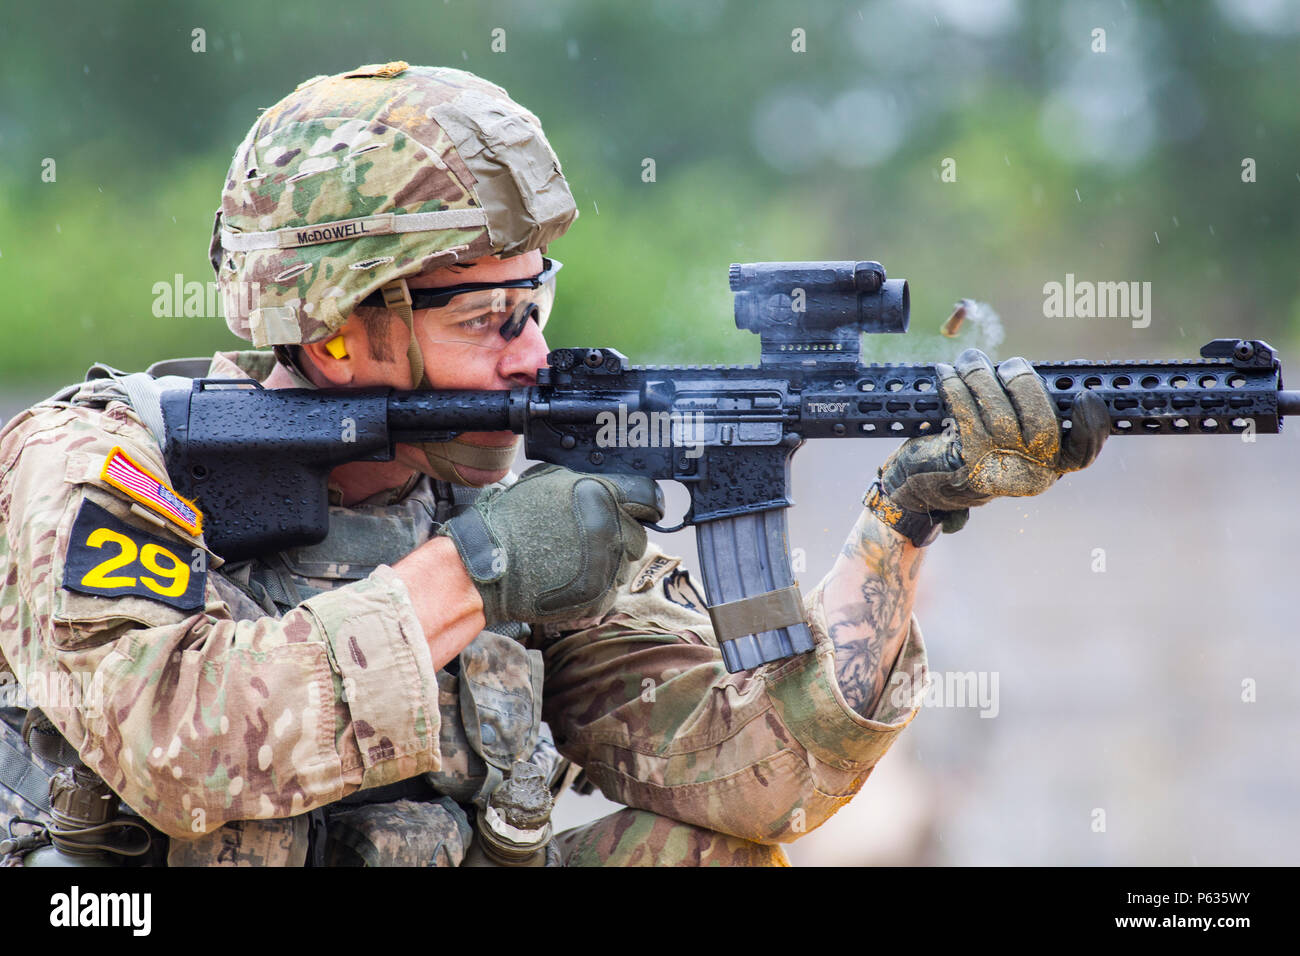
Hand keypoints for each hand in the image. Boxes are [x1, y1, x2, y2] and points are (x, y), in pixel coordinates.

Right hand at [437, 463, 663, 623]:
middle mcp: (610, 528)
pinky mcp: (598, 595)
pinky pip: (609, 592)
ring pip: (624, 565)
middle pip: (638, 535)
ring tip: (570, 560)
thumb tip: (606, 481)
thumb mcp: (547, 481)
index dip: (646, 505)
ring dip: (606, 564)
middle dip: (620, 537)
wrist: (487, 563)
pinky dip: (594, 589)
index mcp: (601, 494)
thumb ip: (584, 481)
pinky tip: (568, 580)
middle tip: (588, 541)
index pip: (648, 497)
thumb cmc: (511, 520)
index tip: (644, 512)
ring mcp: (606, 564)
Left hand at [873, 348, 1109, 531]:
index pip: (1081, 454)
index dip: (1090, 427)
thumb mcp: (1004, 442)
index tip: (1086, 397)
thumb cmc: (968, 452)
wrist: (919, 487)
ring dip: (982, 376)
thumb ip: (1024, 415)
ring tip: (970, 360)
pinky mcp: (965, 463)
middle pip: (1042, 425)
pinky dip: (954, 387)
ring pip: (1000, 414)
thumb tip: (1025, 371)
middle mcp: (1028, 477)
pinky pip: (965, 414)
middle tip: (1009, 365)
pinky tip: (946, 372)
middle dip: (1024, 384)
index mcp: (1046, 470)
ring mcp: (999, 472)